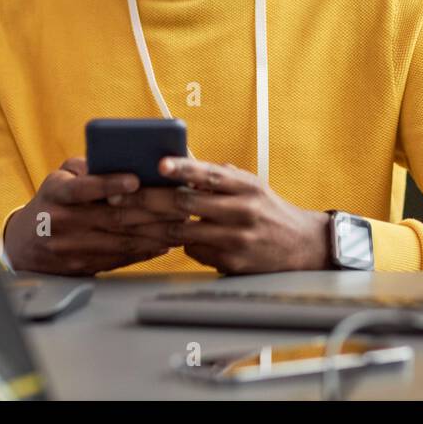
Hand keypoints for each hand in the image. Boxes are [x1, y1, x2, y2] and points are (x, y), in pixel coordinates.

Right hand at [3, 157, 186, 275]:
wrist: (25, 245)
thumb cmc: (52, 202)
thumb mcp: (60, 177)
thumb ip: (87, 167)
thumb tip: (122, 160)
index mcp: (56, 194)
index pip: (83, 188)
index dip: (109, 183)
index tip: (135, 179)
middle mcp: (62, 222)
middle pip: (113, 217)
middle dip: (152, 209)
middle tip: (180, 201)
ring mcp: (73, 248)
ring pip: (122, 240)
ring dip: (156, 233)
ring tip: (181, 223)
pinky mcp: (84, 267)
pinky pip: (121, 258)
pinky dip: (146, 250)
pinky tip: (166, 242)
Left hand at [129, 158, 331, 273]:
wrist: (302, 245)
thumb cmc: (267, 210)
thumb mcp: (250, 185)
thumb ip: (218, 176)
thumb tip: (179, 161)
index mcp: (246, 187)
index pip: (211, 174)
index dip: (184, 167)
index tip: (160, 163)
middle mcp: (242, 211)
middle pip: (187, 203)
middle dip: (148, 199)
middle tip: (120, 197)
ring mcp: (237, 239)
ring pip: (182, 231)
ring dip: (150, 226)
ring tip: (125, 220)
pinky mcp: (232, 262)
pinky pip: (194, 251)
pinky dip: (177, 244)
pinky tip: (159, 239)